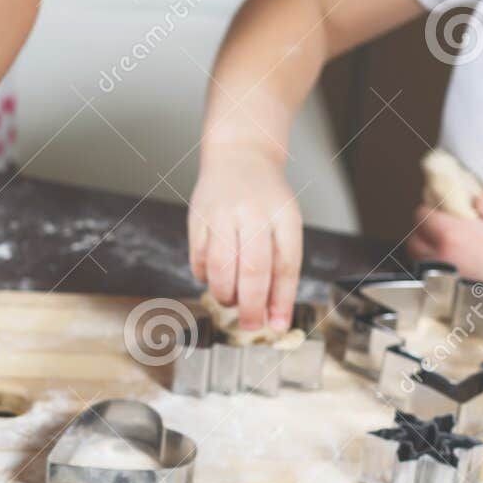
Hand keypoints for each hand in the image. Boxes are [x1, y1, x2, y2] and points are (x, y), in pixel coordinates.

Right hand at [188, 144, 303, 331]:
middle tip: (251, 325)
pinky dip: (206, 278)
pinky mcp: (197, 219)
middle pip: (253, 270)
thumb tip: (273, 314)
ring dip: (226, 295)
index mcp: (283, 216)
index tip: (277, 325)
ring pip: (221, 269)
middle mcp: (253, 213)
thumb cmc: (266, 198)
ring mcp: (222, 215)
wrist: (239, 156)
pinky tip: (215, 277)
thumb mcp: (284, 224)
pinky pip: (200, 261)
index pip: (285, 265)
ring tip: (232, 299)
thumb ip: (281, 266)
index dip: (281, 301)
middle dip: (251, 307)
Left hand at [407, 190, 482, 294]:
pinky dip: (435, 268)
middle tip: (444, 225)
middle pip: (414, 239)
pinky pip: (429, 278)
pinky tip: (455, 265)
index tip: (442, 208)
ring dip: (428, 249)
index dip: (431, 208)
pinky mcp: (448, 297)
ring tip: (450, 246)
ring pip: (419, 261)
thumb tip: (468, 198)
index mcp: (452, 237)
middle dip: (426, 229)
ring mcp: (442, 281)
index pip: (422, 216)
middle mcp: (440, 261)